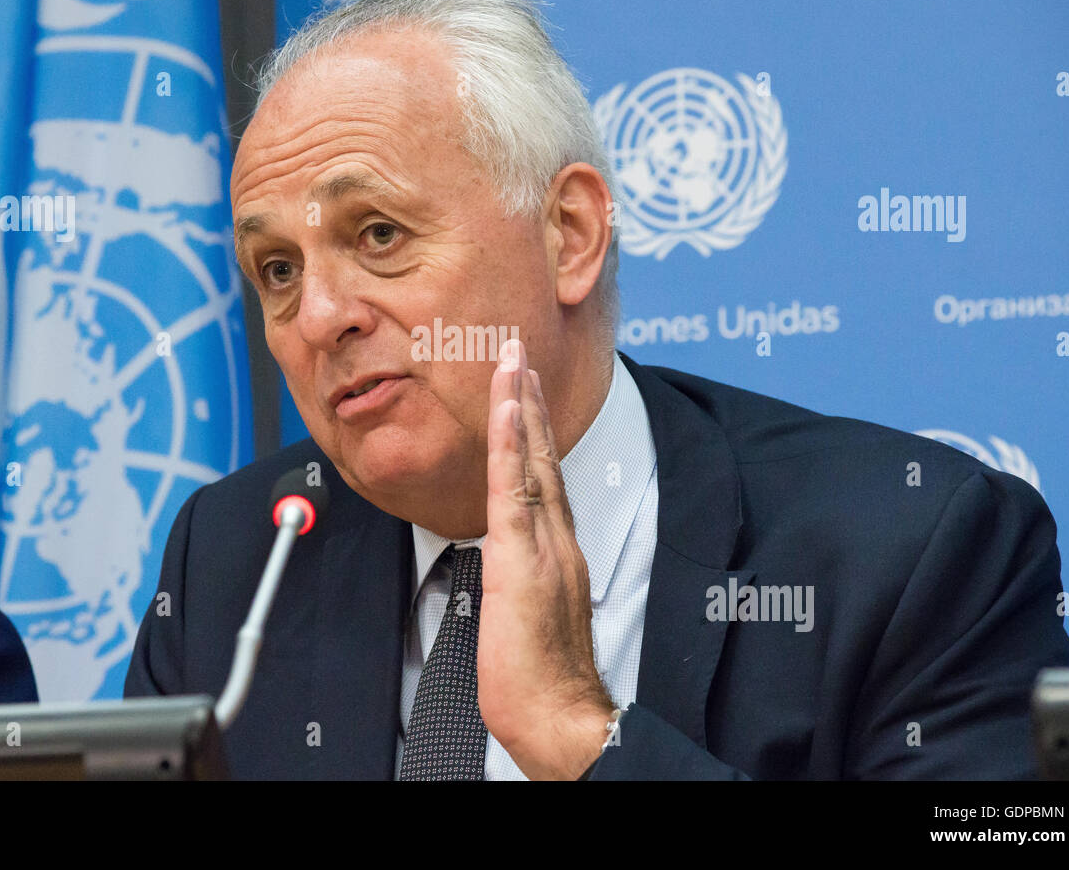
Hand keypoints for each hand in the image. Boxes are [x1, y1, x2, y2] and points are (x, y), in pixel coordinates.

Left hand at [476, 338, 615, 779]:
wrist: (559, 715)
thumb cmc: (545, 678)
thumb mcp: (532, 615)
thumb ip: (529, 579)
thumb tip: (514, 567)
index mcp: (558, 550)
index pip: (544, 476)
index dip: (535, 431)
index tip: (524, 391)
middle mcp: (558, 538)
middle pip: (543, 454)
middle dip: (529, 400)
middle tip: (518, 351)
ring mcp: (544, 544)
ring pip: (531, 460)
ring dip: (520, 404)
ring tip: (511, 358)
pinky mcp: (521, 558)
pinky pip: (514, 489)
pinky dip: (514, 444)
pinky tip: (509, 408)